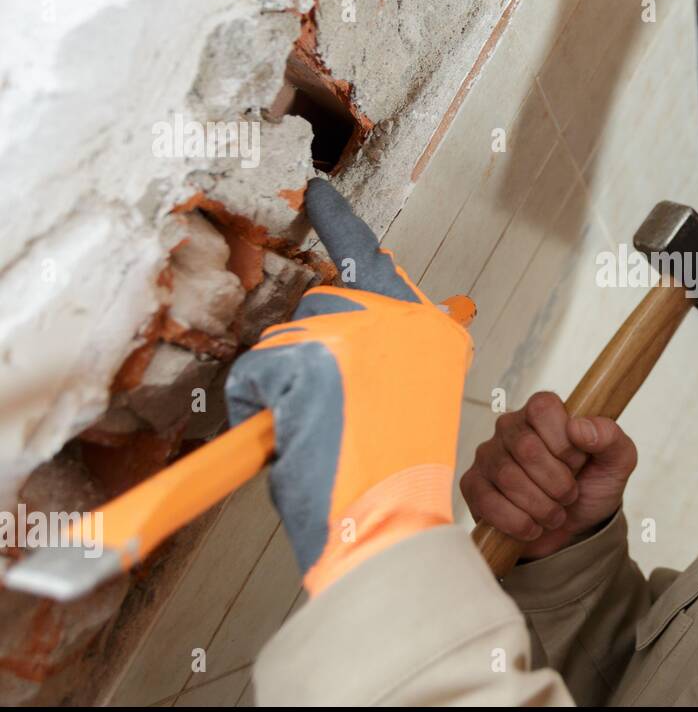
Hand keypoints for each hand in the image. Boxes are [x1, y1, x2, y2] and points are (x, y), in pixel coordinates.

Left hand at [225, 178, 473, 595]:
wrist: (391, 521)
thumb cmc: (396, 476)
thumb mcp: (409, 402)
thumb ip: (390, 357)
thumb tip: (358, 333)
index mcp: (431, 330)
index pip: (375, 260)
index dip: (341, 224)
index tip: (318, 190)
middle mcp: (398, 316)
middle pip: (320, 304)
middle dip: (308, 352)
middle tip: (327, 409)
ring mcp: (353, 330)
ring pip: (284, 340)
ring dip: (285, 387)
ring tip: (323, 432)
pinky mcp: (308, 355)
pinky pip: (253, 373)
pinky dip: (258, 407)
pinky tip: (296, 435)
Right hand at [460, 391, 636, 559]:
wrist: (575, 529)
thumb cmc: (593, 485)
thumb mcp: (617, 461)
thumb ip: (610, 437)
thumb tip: (579, 427)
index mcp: (543, 411)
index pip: (543, 408)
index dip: (565, 443)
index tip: (579, 463)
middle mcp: (510, 427)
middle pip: (526, 448)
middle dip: (557, 482)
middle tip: (570, 495)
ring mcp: (488, 455)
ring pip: (508, 477)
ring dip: (540, 505)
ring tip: (555, 514)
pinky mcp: (473, 485)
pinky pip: (487, 501)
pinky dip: (517, 522)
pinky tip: (533, 526)